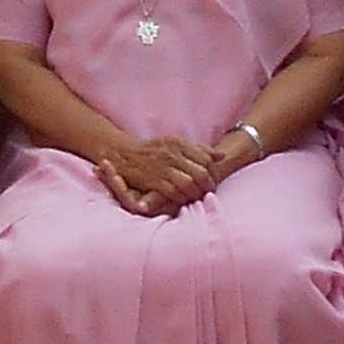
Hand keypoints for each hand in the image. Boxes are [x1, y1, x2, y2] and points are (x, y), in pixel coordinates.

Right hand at [96, 134, 214, 216]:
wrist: (121, 153)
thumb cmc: (152, 150)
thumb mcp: (174, 144)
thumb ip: (198, 149)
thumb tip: (222, 156)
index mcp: (179, 142)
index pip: (206, 159)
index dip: (213, 172)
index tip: (213, 180)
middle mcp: (172, 153)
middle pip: (201, 173)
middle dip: (208, 186)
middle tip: (208, 193)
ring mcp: (162, 167)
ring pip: (190, 185)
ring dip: (195, 194)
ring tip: (196, 198)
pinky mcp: (153, 180)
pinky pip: (174, 193)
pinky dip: (181, 199)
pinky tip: (182, 200)